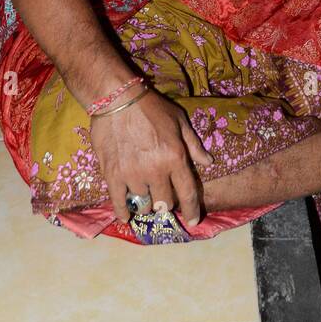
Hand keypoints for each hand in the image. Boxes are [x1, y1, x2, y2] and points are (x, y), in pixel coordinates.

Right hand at [89, 88, 213, 228]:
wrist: (117, 99)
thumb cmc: (152, 108)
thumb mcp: (179, 122)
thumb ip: (194, 145)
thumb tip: (208, 162)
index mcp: (175, 158)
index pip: (188, 193)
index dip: (192, 211)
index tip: (193, 222)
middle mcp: (156, 171)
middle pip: (165, 202)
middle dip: (167, 203)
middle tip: (164, 199)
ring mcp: (133, 175)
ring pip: (143, 204)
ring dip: (147, 205)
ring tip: (145, 200)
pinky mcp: (113, 175)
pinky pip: (119, 202)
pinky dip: (123, 212)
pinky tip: (126, 216)